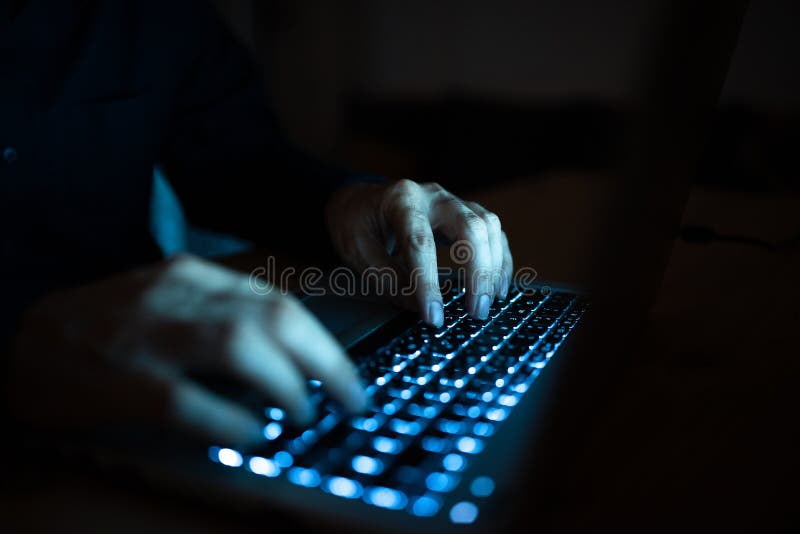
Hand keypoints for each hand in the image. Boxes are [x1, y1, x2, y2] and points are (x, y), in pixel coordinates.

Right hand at [7, 256, 364, 444]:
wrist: (18, 338)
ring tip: (305, 416)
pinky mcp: (120, 378)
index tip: (348, 378)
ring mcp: (148, 334)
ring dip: (288, 386)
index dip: (324, 344)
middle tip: (351, 401)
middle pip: (274, 317)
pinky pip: (187, 399)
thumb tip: (289, 360)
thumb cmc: (105, 327)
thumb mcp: (167, 302)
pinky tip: (251, 437)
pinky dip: (229, 420)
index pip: (278, 302)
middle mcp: (176, 295)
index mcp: (192, 277)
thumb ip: (220, 317)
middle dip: (326, 363)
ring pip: (241, 346)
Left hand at [326, 179, 512, 325]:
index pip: (419, 241)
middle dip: (477, 272)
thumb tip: (421, 308)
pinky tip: (498, 287)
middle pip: (468, 226)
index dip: (428, 282)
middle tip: (475, 312)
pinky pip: (493, 231)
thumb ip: (389, 281)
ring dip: (493, 267)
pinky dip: (500, 259)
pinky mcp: (464, 212)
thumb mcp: (358, 254)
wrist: (359, 202)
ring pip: (487, 226)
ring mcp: (452, 201)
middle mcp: (432, 195)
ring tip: (488, 303)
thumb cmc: (356, 227)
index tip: (434, 316)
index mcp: (399, 200)